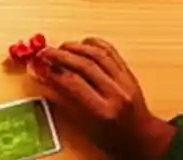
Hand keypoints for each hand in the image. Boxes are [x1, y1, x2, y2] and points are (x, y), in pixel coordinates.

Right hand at [35, 38, 176, 159]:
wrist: (143, 139)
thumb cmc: (114, 139)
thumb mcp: (86, 128)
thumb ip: (66, 102)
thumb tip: (46, 80)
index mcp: (104, 112)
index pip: (74, 83)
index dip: (53, 72)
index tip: (40, 67)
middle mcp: (117, 93)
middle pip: (85, 65)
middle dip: (60, 55)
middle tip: (44, 52)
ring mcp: (125, 81)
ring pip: (98, 54)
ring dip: (75, 47)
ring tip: (59, 47)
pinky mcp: (129, 74)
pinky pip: (111, 52)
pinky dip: (95, 44)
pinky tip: (82, 43)